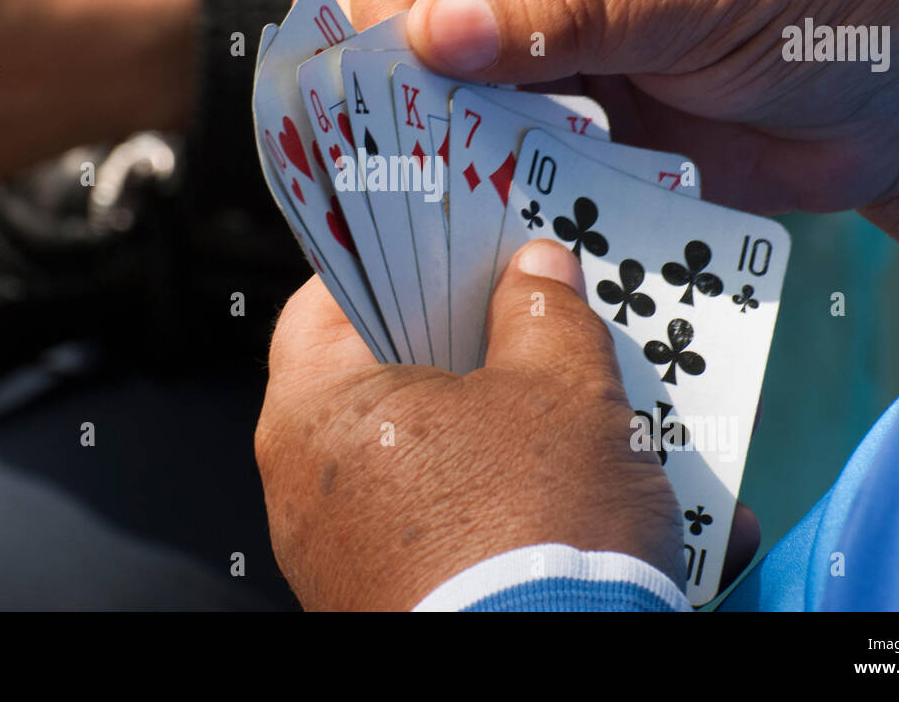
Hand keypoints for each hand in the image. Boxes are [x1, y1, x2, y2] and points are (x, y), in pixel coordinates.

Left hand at [258, 240, 691, 610]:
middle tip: (527, 315)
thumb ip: (543, 314)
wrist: (553, 679)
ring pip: (426, 455)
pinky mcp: (394, 601)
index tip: (449, 240)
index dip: (394, 260)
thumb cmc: (537, 532)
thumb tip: (536, 271)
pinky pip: (448, 524)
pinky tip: (588, 497)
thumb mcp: (561, 393)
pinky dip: (507, 501)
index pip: (330, 299)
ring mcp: (346, 553)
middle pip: (385, 378)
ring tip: (579, 409)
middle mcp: (309, 487)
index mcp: (317, 413)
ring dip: (500, 427)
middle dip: (466, 345)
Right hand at [301, 0, 898, 272]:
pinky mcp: (570, 127)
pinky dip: (486, 182)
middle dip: (390, 67)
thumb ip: (568, 4)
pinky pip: (498, 155)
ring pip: (440, 90)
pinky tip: (490, 207)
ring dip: (435, 135)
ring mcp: (547, 50)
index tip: (400, 62)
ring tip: (442, 179)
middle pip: (407, 2)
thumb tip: (436, 31)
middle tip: (393, 133)